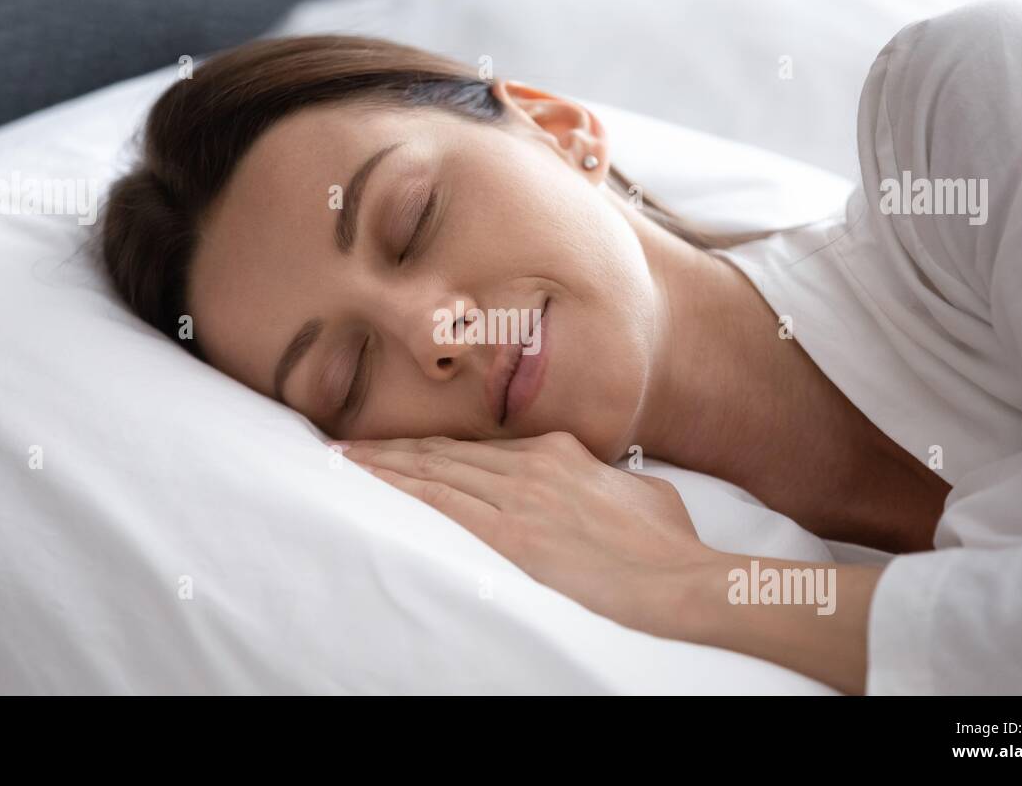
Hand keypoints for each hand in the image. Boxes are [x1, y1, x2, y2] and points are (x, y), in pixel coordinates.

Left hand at [334, 431, 715, 636]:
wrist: (680, 579)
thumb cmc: (667, 544)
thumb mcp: (638, 492)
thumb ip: (602, 479)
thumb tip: (597, 482)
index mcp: (560, 450)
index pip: (478, 446)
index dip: (432, 446)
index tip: (400, 447)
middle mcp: (533, 461)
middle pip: (445, 450)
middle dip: (391, 447)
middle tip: (345, 442)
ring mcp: (520, 493)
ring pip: (434, 467)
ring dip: (382, 462)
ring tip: (340, 456)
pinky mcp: (511, 532)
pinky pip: (441, 499)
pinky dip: (399, 484)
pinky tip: (367, 479)